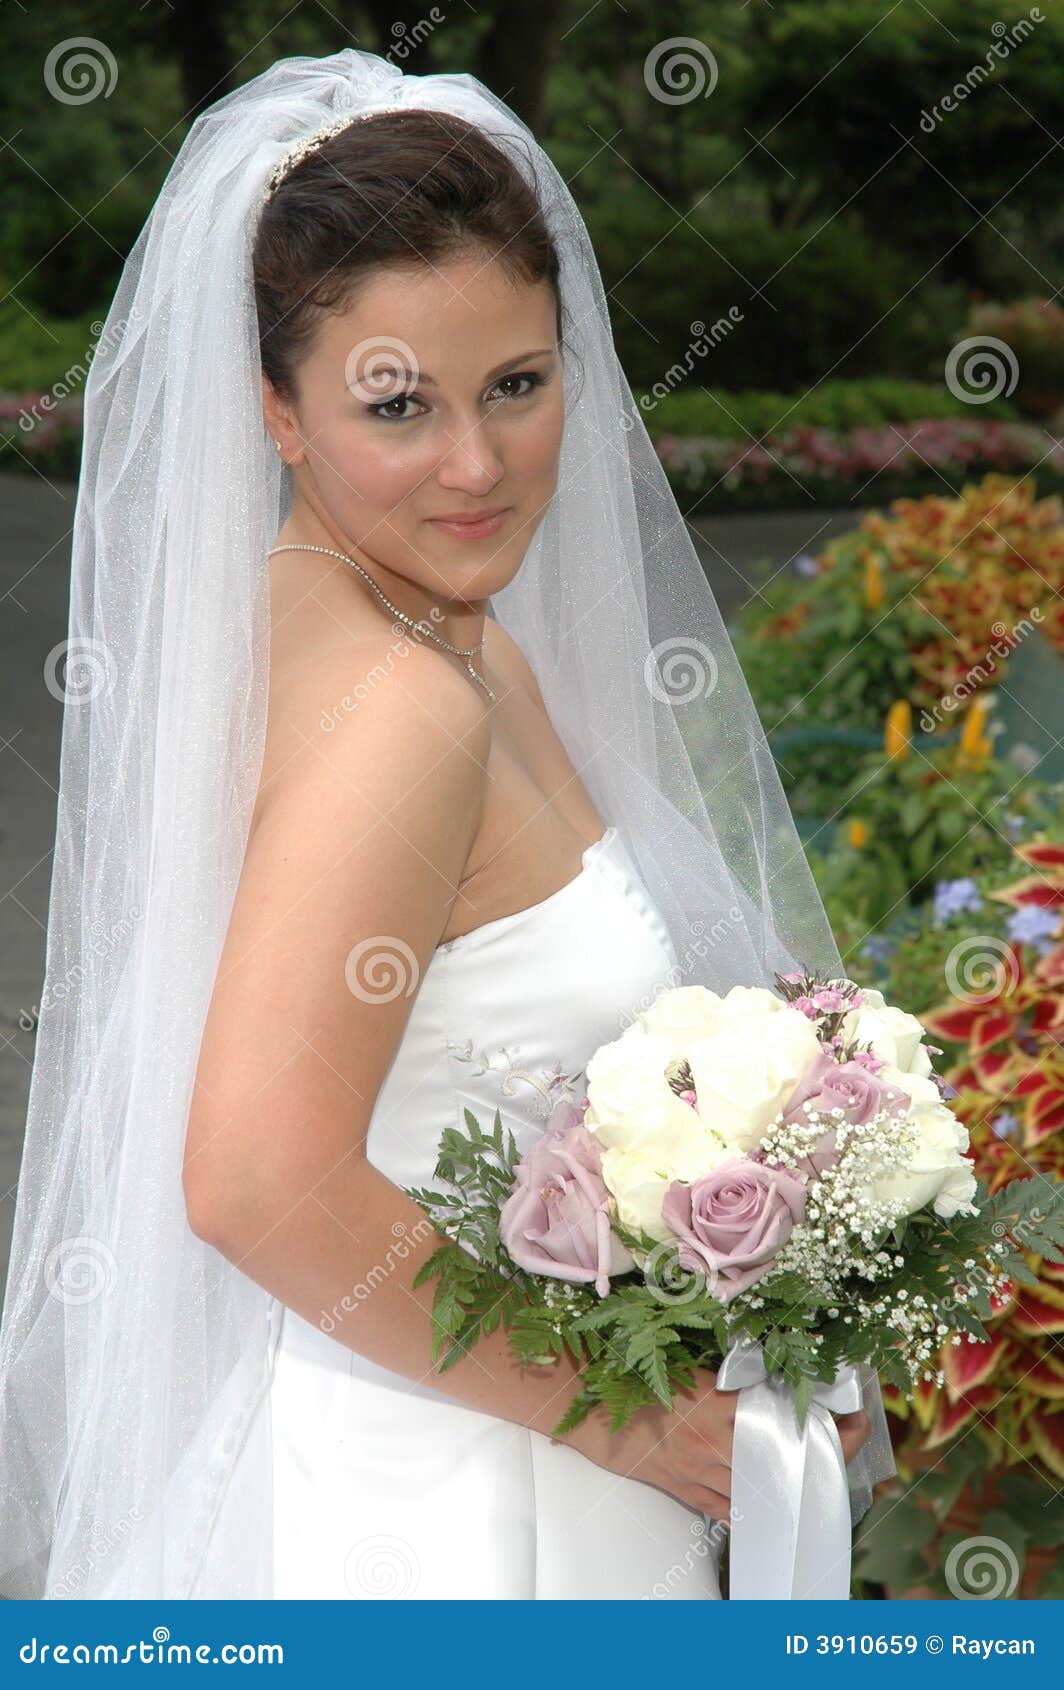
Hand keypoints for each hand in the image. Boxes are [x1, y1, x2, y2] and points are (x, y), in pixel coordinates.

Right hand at [567, 1380, 872, 1525]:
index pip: (790, 1421)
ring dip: (796, 1482)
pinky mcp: (687, 1493)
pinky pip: (732, 1511)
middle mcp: (715, 1447)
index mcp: (718, 1407)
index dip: (830, 1425)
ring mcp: (701, 1476)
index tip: (857, 1413)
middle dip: (826, 1455)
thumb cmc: (634, 1378)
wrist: (588, 1411)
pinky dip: (758, 1509)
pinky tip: (775, 1503)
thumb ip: (734, 1379)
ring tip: (820, 1468)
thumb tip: (781, 1379)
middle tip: (851, 1439)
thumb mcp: (691, 1369)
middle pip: (786, 1463)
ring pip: (764, 1491)